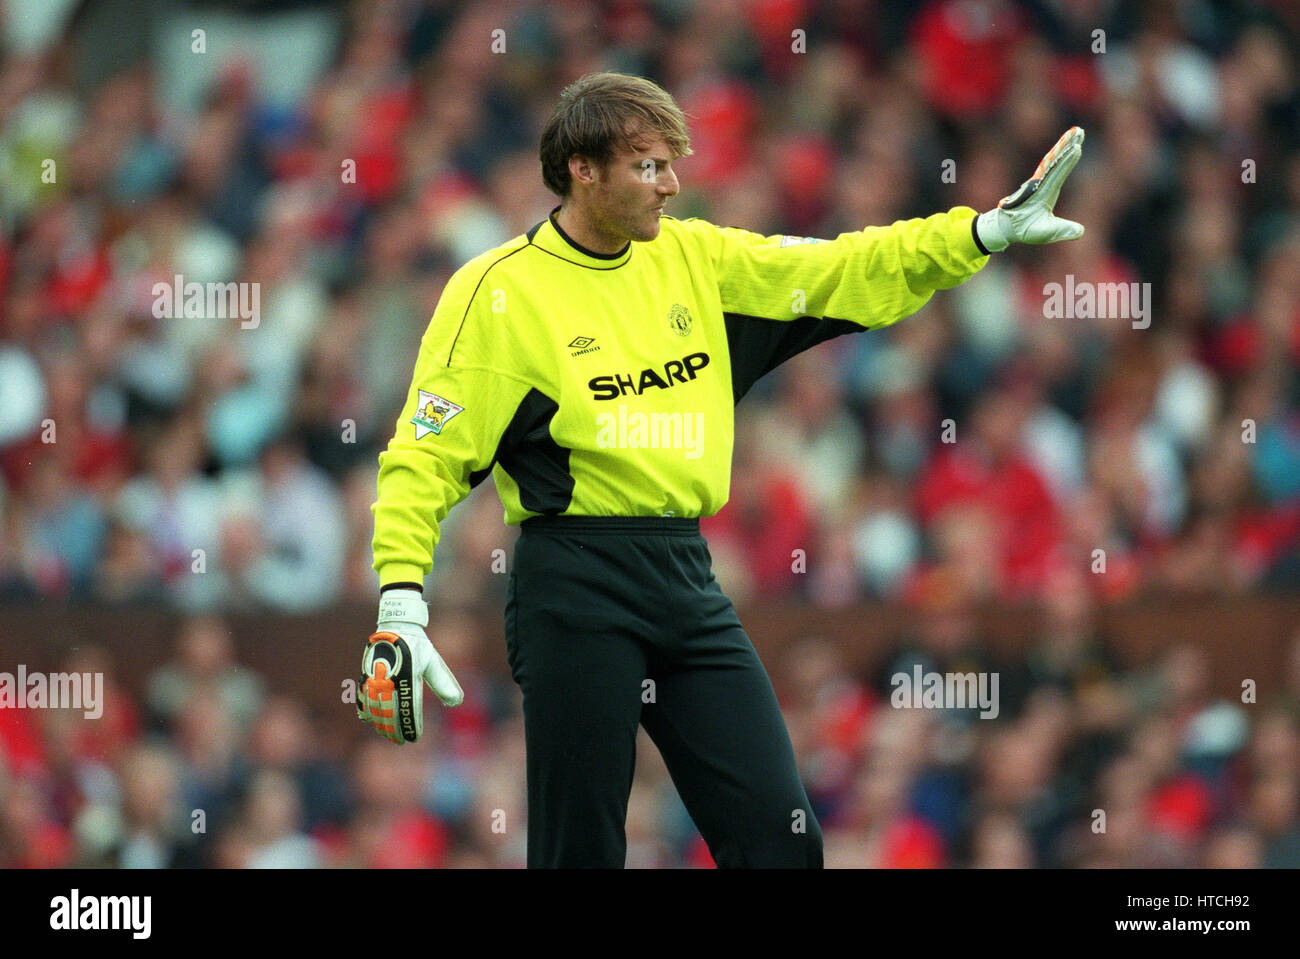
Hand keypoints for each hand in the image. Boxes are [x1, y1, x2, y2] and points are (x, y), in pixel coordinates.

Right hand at [357, 589, 463, 743]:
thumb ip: (442, 682)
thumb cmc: (417, 644)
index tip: (415, 738)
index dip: (410, 724)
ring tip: (386, 734)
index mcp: (408, 675)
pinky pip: (362, 694)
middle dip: (394, 728)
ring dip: (380, 722)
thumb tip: (457, 702)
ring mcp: (375, 675)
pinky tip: (367, 719)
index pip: (409, 706)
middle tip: (400, 741)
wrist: (396, 624)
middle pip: (389, 711)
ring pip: (375, 706)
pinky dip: (364, 708)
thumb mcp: (433, 662)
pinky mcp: (366, 672)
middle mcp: (389, 677)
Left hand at [975, 127, 1084, 251]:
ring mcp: (1040, 180)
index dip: (1066, 161)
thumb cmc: (1024, 230)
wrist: (1006, 226)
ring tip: (1077, 132)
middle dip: (1067, 145)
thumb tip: (1080, 231)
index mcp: (1042, 192)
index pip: (1056, 173)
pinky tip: (1067, 148)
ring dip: (1065, 146)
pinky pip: (1052, 165)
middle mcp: (1040, 182)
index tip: (1076, 148)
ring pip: (1054, 159)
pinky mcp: (1041, 182)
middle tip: (1079, 130)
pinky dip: (1060, 155)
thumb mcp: (1044, 233)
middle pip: (1056, 160)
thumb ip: (1061, 231)